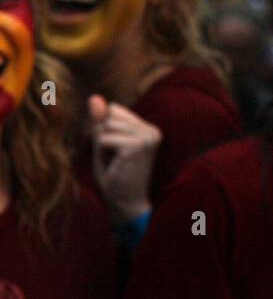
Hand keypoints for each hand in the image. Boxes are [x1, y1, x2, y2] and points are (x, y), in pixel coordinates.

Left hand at [87, 94, 161, 223]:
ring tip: (116, 161)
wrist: (125, 201)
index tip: (114, 150)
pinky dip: (103, 151)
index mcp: (148, 128)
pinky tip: (116, 165)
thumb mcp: (104, 142)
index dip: (104, 128)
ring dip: (103, 144)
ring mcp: (148, 137)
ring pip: (107, 125)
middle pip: (110, 114)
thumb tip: (94, 96)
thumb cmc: (114, 174)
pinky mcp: (139, 146)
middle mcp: (152, 130)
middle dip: (103, 134)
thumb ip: (100, 120)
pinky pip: (105, 138)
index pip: (114, 109)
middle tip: (115, 158)